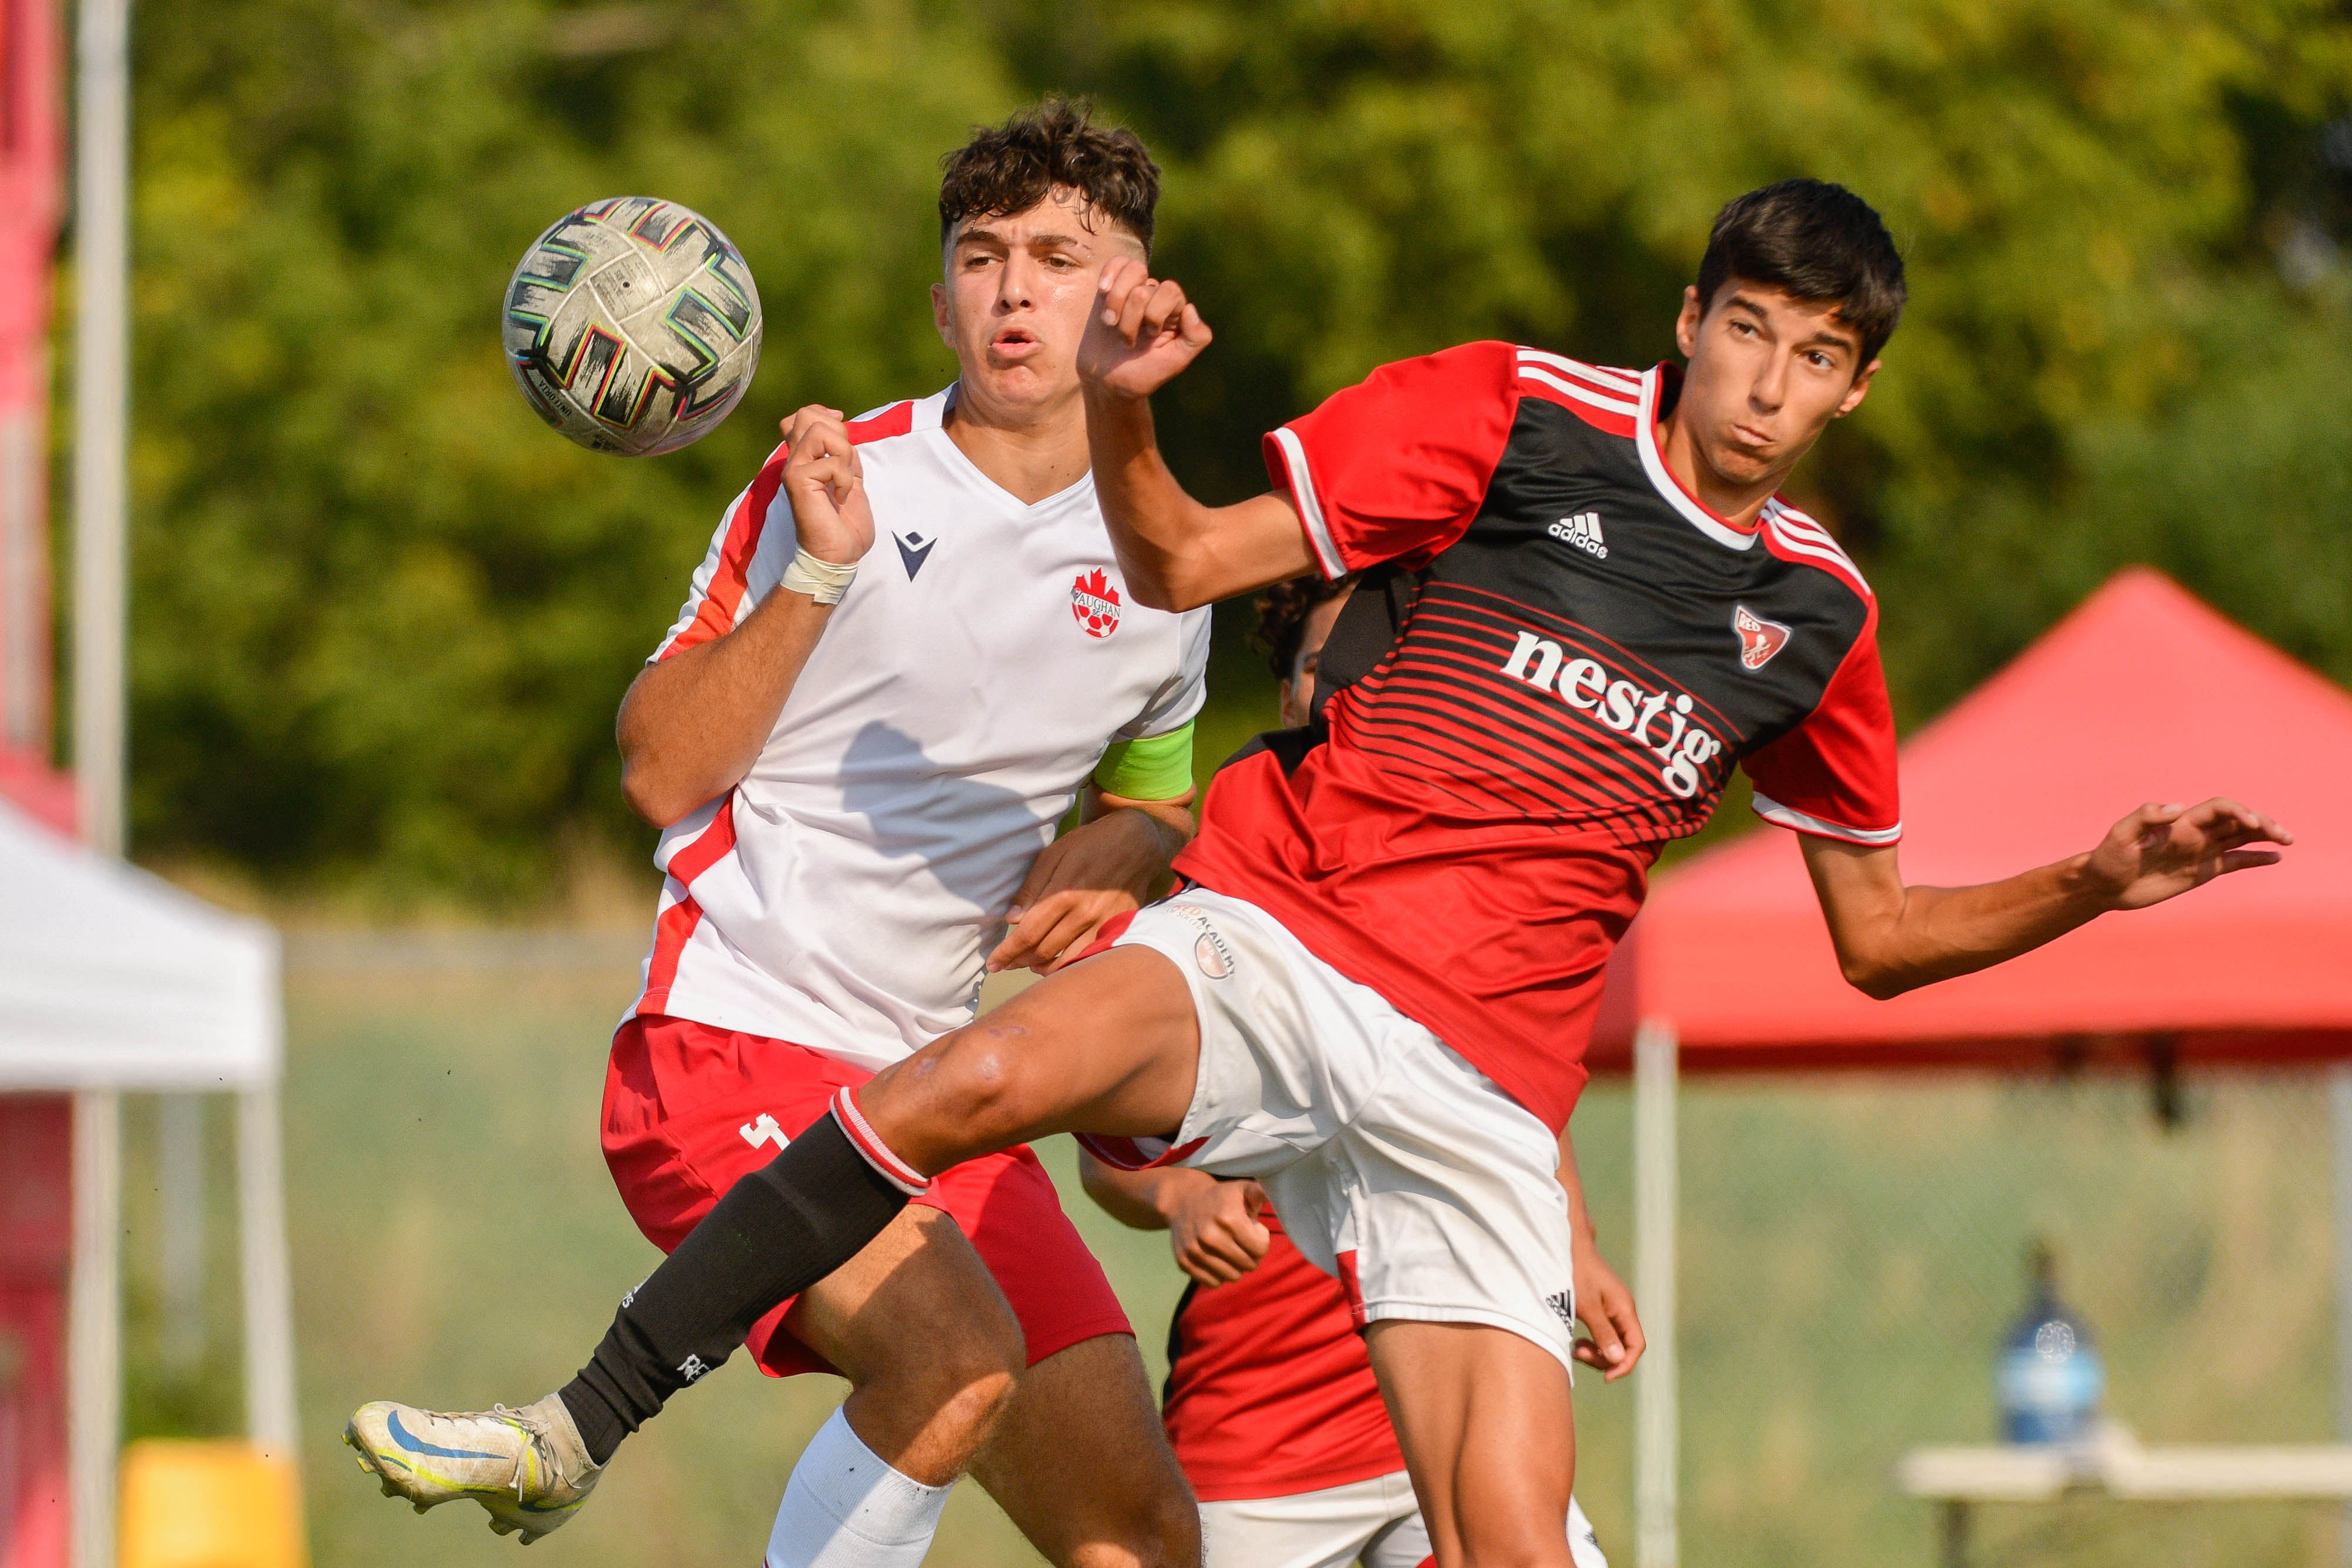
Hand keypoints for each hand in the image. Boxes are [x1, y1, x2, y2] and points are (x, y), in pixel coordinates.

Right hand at [779, 406, 874, 566]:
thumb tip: (841, 430)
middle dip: (839, 432)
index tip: (841, 428)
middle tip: (845, 462)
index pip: (800, 417)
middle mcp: (795, 461)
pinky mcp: (797, 481)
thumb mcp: (849, 481)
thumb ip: (843, 457)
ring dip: (843, 454)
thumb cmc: (843, 525)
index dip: (821, 413)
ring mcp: (794, 469)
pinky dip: (845, 479)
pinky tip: (840, 497)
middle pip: (807, 415)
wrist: (837, 556)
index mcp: (806, 460)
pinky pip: (830, 462)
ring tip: (843, 481)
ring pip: (819, 430)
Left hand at [987, 808, 1180, 973]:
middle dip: (1019, 961)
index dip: (1007, 951)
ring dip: (1042, 967)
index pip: (1028, 933)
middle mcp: (1084, 914)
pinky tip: (1057, 963)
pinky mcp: (1117, 929)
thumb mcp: (1055, 854)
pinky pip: (1089, 957)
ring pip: (1066, 960)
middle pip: (1043, 950)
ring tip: (1029, 965)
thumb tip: (1012, 920)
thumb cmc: (1091, 843)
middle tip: (1005, 964)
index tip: (993, 963)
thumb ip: (1032, 888)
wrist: (1137, 842)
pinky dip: (1069, 965)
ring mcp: (1103, 924)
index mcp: (1064, 893)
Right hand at [1078, 257, 1212, 399]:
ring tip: (1111, 324)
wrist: (1106, 381)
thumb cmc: (1142, 374)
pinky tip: (1103, 291)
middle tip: (1127, 342)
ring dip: (1117, 301)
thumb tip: (1190, 308)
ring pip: (1133, 270)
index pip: (1170, 291)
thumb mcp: (1174, 363)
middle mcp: (1158, 298)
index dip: (1155, 313)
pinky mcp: (1112, 289)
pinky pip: (1117, 263)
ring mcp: (1135, 290)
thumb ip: (1195, 338)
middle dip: (1132, 318)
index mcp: (1176, 313)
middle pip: (1147, 287)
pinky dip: (1109, 274)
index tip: (1149, 337)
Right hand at [1164, 1176, 1270, 1284]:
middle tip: (1241, 1240)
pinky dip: (1219, 1274)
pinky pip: (1214, 1282)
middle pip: (1249, 1265)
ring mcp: (1195, 1251)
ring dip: (1236, 1266)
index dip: (1261, 1239)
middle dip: (1250, 1254)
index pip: (1261, 1249)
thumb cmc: (1222, 1197)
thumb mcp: (1243, 1189)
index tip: (1252, 1229)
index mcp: (1229, 1219)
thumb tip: (1279, 1191)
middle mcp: (1210, 1236)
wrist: (1183, 1200)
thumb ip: (1262, 1192)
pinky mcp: (1184, 1262)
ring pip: (1233, 1277)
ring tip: (1230, 1249)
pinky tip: (1216, 1257)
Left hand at [1571, 1241, 1643, 1381]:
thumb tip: (1618, 1361)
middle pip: (1625, 1347)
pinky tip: (1577, 1341)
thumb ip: (1602, 1332)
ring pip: (1613, 1342)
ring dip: (1597, 1351)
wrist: (1568, 1245)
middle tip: (1578, 1353)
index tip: (1606, 1377)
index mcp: (1624, 1308)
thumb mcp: (1585, 1305)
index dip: (1625, 1364)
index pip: (1636, 1345)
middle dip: (1605, 1358)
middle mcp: (1623, 1309)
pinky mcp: (1602, 1307)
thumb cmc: (1575, 1272)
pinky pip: (1604, 1333)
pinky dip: (1593, 1341)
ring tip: (1575, 1347)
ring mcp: (1613, 1308)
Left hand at [2084, 798, 2290, 910]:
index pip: (2219, 808)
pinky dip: (2254, 858)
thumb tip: (2178, 808)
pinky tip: (2274, 857)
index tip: (2252, 824)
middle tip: (2283, 835)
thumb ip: (2146, 817)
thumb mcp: (2120, 835)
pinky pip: (2233, 861)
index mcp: (2181, 823)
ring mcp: (2200, 852)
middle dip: (2262, 823)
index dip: (2239, 811)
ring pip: (2240, 838)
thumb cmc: (2108, 858)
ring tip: (2287, 840)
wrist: (2104, 885)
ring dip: (2264, 837)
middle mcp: (2195, 834)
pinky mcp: (2201, 871)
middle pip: (2237, 821)